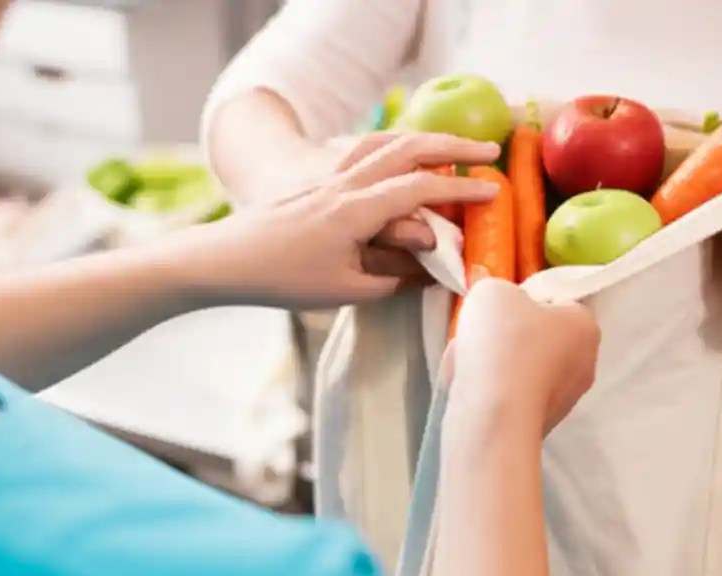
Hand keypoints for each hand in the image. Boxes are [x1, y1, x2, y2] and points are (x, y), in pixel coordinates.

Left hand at [208, 132, 500, 308]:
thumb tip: (435, 273)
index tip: (495, 193)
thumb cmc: (283, 279)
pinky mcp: (318, 181)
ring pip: (385, 143)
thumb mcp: (345, 290)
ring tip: (454, 148)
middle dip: (454, 148)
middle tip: (489, 151)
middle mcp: (344, 184)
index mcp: (354, 211)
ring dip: (424, 140)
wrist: (226, 258)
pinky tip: (405, 154)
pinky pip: (363, 151)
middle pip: (409, 148)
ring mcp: (329, 178)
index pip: (420, 189)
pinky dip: (393, 145)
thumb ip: (394, 278)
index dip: (462, 190)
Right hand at [450, 277, 600, 433]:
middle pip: (541, 337)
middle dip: (511, 336)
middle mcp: (586, 362)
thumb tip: (495, 299)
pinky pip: (516, 397)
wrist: (493, 415)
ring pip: (526, 369)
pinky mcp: (545, 425)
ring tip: (470, 366)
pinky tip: (474, 391)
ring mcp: (567, 399)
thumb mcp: (492, 292)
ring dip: (500, 365)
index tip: (500, 309)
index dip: (525, 301)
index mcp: (586, 324)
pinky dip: (496, 392)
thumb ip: (496, 288)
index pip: (557, 302)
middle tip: (483, 336)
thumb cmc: (502, 342)